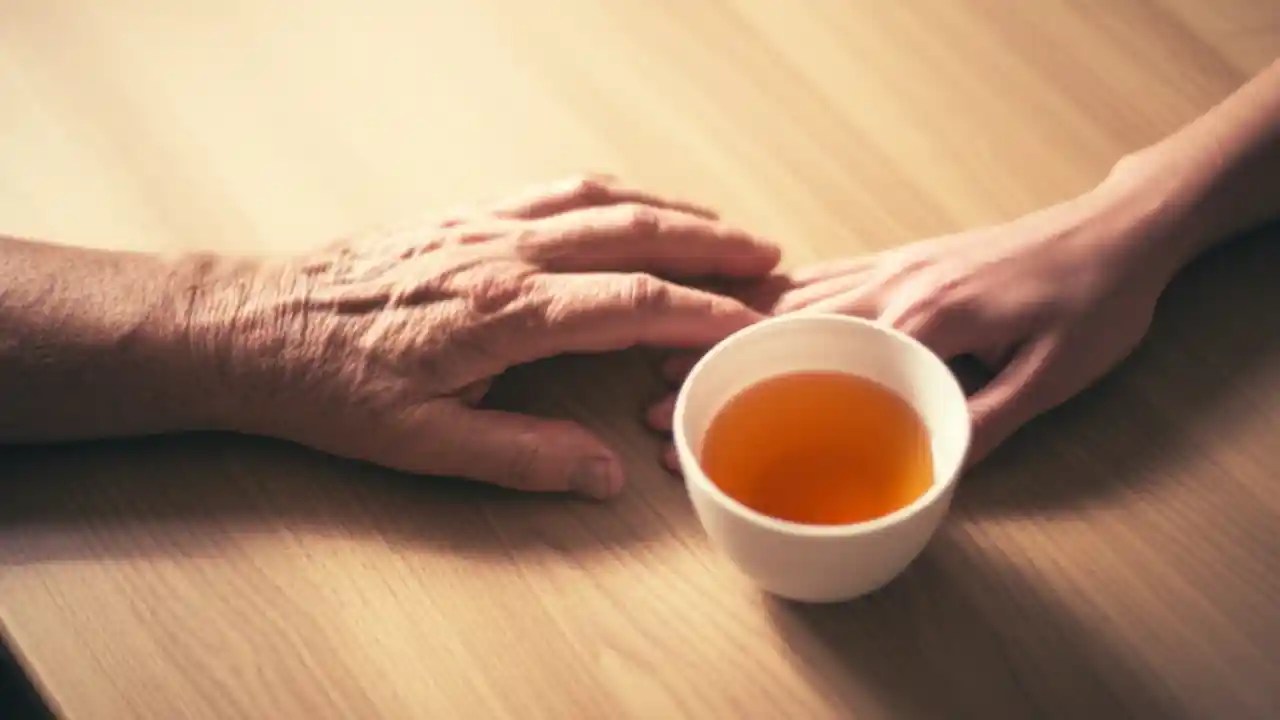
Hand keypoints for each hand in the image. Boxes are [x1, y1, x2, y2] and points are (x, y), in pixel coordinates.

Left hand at [194, 176, 779, 497]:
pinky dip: (612, 194)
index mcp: (506, 312)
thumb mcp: (427, 444)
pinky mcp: (466, 214)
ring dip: (670, 211)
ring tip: (721, 228)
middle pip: (633, 233)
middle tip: (768, 257)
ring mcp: (486, 224)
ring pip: (600, 202)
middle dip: (709, 245)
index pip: (632, 303)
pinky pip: (557, 190)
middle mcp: (506, 253)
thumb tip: (603, 474)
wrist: (261, 327)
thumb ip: (524, 459)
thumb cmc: (336, 386)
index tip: (751, 326)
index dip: (702, 315)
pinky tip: (631, 203)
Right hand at [647, 192, 1170, 466]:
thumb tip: (923, 472)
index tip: (687, 431)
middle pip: (778, 329)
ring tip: (671, 360)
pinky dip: (774, 295)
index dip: (740, 400)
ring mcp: (894, 266)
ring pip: (790, 298)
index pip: (808, 360)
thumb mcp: (1052, 378)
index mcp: (921, 317)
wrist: (1119, 231)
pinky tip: (744, 310)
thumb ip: (985, 423)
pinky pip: (822, 276)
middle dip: (706, 365)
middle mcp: (892, 285)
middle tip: (652, 404)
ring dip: (726, 330)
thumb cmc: (1092, 306)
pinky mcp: (904, 259)